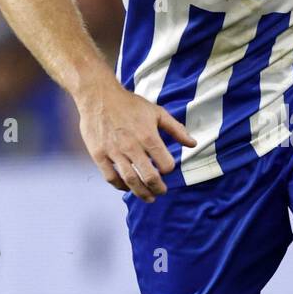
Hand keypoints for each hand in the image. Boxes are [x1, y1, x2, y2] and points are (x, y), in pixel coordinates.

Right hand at [75, 79, 195, 200]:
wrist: (98, 96)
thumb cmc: (130, 104)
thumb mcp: (157, 112)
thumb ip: (176, 129)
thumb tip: (193, 144)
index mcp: (148, 136)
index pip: (165, 164)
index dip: (168, 170)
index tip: (166, 170)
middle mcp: (132, 146)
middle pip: (149, 177)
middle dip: (158, 189)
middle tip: (161, 192)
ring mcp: (114, 152)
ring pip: (130, 180)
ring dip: (141, 193)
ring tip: (148, 197)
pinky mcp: (99, 154)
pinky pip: (110, 177)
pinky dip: (120, 186)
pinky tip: (126, 187)